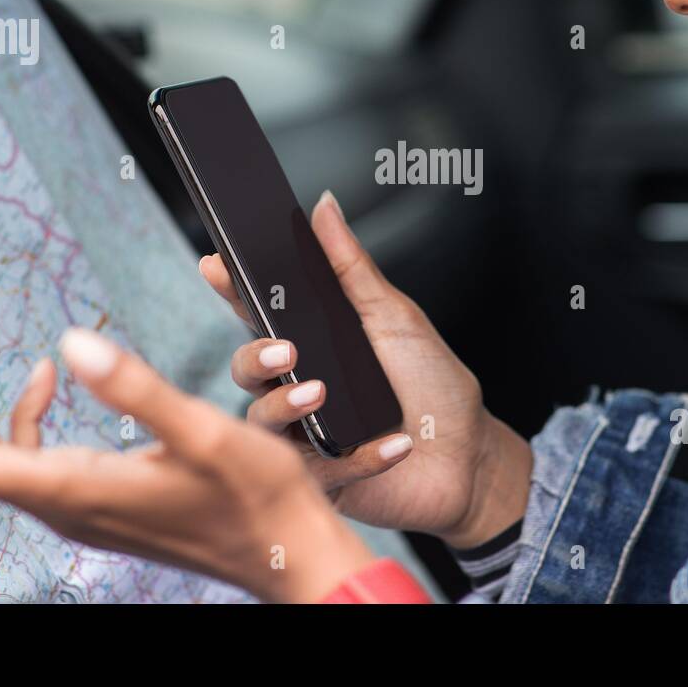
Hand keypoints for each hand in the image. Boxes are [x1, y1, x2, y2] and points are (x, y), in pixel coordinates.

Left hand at [0, 316, 374, 602]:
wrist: (287, 550)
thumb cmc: (254, 501)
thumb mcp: (202, 433)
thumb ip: (135, 388)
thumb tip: (70, 344)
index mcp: (79, 489)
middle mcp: (67, 503)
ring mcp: (81, 504)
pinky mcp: (99, 499)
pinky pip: (35, 459)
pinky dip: (26, 414)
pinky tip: (44, 382)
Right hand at [201, 190, 532, 548]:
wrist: (470, 454)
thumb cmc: (431, 382)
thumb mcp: (395, 316)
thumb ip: (352, 267)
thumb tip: (324, 206)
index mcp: (312, 344)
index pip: (259, 314)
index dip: (233, 289)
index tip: (217, 265)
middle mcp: (298, 388)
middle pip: (246, 370)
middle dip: (255, 358)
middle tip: (287, 351)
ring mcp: (305, 435)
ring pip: (261, 424)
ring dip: (287, 408)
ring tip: (322, 396)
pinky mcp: (323, 480)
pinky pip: (317, 471)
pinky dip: (357, 457)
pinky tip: (394, 445)